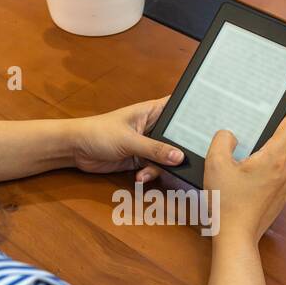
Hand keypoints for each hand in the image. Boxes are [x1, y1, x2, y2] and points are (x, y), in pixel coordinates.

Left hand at [68, 97, 184, 181]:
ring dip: (160, 167)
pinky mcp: (139, 159)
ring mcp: (147, 144)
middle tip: (185, 161)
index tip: (210, 123)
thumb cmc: (99, 132)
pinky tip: (139, 177)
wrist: (75, 149)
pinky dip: (149, 174)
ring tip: (146, 172)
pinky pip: (154, 168)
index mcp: (152, 111)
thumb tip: (180, 157)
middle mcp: (153, 127)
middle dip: (180, 150)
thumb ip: (155, 149)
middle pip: (177, 137)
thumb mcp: (130, 140)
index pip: (178, 107)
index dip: (194, 112)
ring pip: (166, 157)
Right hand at [203, 79, 285, 242]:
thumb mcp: (215, 164)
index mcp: (275, 157)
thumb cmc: (227, 203)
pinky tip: (239, 182)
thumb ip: (222, 140)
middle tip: (244, 135)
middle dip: (263, 135)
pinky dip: (257, 172)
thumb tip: (231, 136)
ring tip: (235, 167)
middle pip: (278, 141)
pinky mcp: (280, 196)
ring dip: (257, 156)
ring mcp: (285, 185)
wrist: (235, 239)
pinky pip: (270, 175)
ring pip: (272, 159)